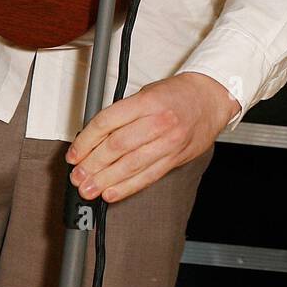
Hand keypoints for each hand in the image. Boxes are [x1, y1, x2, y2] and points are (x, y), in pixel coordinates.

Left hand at [64, 71, 236, 203]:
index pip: (108, 123)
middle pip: (117, 147)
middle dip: (92, 164)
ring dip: (105, 180)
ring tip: (88, 189)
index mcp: (147, 102)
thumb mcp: (146, 93)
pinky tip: (111, 193)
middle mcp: (158, 122)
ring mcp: (169, 142)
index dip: (86, 141)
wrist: (211, 99)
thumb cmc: (177, 94)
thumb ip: (123, 114)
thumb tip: (94, 138)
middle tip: (77, 175)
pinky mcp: (175, 158)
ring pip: (131, 165)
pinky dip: (127, 187)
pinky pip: (148, 177)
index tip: (74, 153)